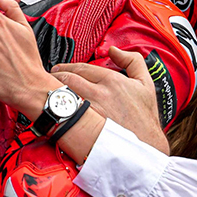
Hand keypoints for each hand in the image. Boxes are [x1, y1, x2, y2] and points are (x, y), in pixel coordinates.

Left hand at [53, 47, 171, 149]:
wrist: (145, 145)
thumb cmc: (144, 118)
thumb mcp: (146, 83)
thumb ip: (132, 61)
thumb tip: (115, 50)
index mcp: (112, 80)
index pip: (82, 67)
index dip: (68, 66)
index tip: (61, 68)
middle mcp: (99, 93)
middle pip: (69, 78)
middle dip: (57, 75)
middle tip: (51, 77)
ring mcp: (91, 110)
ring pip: (64, 93)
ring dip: (55, 89)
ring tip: (50, 90)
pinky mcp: (84, 126)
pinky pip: (66, 112)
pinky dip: (58, 107)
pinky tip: (55, 107)